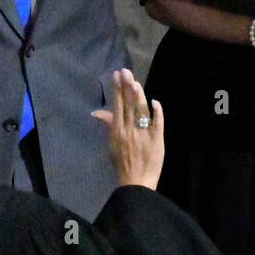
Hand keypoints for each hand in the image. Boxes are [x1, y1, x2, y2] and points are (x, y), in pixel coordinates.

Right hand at [91, 69, 163, 189]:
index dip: (117, 90)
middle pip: (128, 105)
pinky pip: (157, 124)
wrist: (136, 182)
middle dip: (126, 87)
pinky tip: (156, 101)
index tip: (117, 75)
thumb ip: (108, 125)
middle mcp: (129, 130)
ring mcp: (143, 134)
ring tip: (135, 83)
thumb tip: (97, 112)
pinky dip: (157, 113)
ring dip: (138, 96)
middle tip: (125, 72)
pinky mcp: (157, 140)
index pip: (118, 106)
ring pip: (141, 111)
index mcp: (117, 130)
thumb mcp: (112, 144)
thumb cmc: (123, 163)